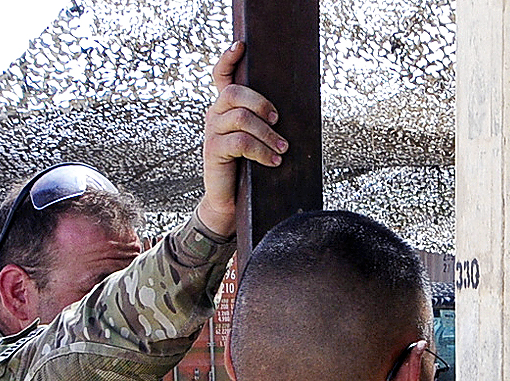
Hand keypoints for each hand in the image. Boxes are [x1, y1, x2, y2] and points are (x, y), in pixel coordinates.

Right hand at [197, 41, 285, 237]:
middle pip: (235, 92)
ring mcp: (212, 132)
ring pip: (240, 118)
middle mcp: (215, 115)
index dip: (228, 60)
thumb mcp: (261, 143)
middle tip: (279, 121)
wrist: (232, 202)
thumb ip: (268, 125)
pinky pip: (238, 142)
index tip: (241, 47)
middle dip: (261, 103)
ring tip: (282, 149)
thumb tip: (297, 113)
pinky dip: (260, 150)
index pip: (221, 77)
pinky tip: (272, 161)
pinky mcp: (213, 151)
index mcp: (226, 108)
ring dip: (267, 133)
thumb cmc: (251, 170)